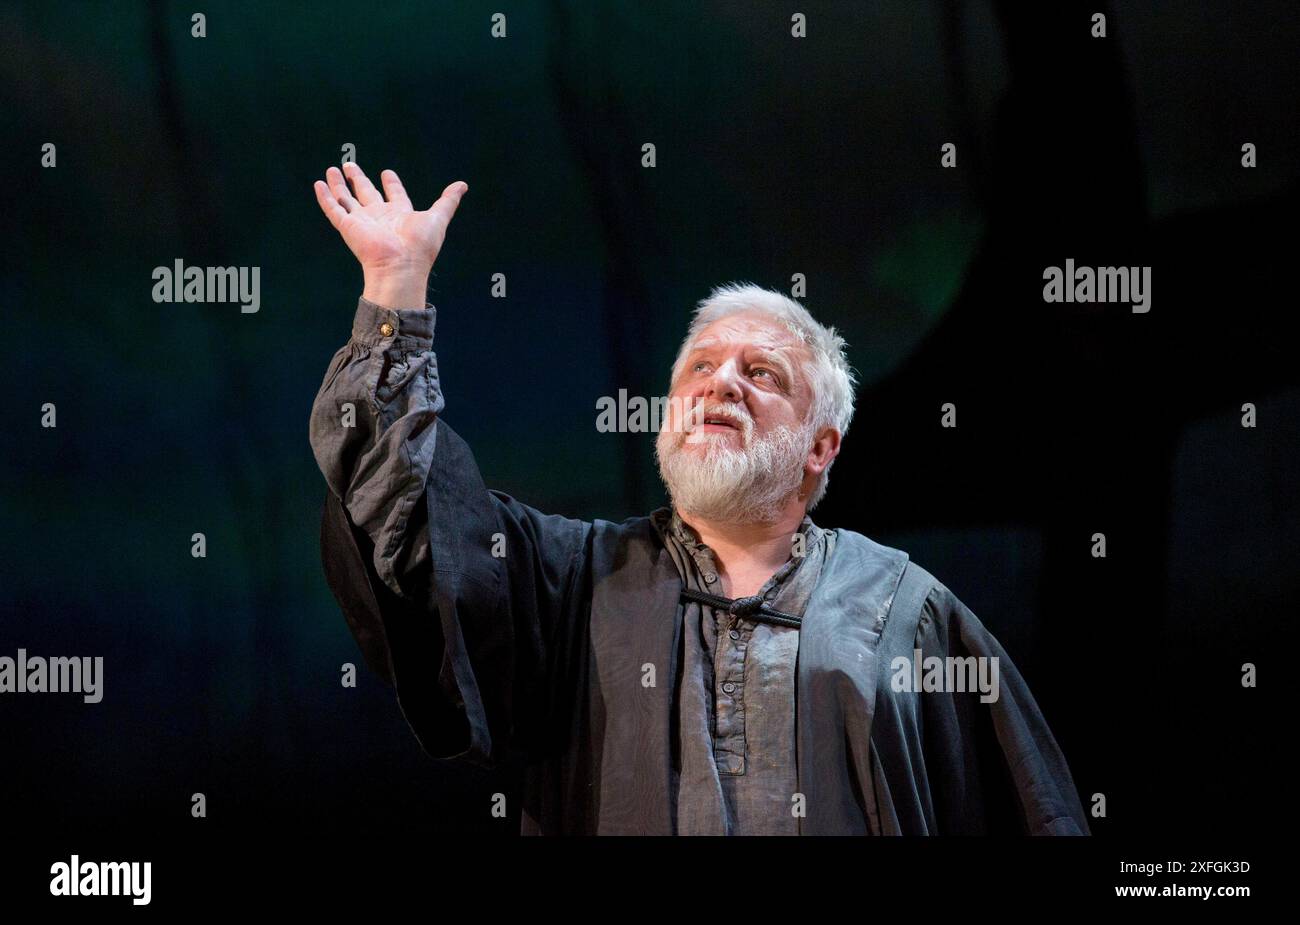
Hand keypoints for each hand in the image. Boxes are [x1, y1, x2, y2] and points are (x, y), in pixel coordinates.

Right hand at [314, 163, 467, 307]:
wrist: (401, 265)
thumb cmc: (421, 245)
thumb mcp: (438, 217)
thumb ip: (448, 200)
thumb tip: (463, 185)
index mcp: (400, 215)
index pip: (395, 195)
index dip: (391, 184)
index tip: (387, 173)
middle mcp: (380, 217)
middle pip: (367, 194)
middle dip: (359, 179)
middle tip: (351, 165)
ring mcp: (362, 222)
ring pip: (346, 199)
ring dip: (339, 185)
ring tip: (332, 169)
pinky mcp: (348, 227)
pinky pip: (333, 209)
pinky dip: (325, 197)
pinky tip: (318, 184)